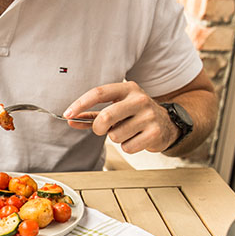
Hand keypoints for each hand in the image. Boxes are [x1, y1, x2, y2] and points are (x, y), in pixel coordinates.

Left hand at [63, 81, 178, 153]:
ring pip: (115, 136)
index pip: (99, 92)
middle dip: (98, 128)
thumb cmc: (135, 115)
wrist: (167, 123)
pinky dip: (127, 147)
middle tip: (102, 129)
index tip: (67, 114)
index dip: (80, 104)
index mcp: (127, 88)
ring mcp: (149, 116)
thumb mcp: (116, 108)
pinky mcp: (155, 133)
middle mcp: (139, 99)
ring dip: (116, 138)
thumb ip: (93, 115)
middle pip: (106, 117)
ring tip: (127, 132)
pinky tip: (136, 139)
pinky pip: (127, 147)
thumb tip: (70, 120)